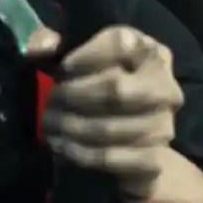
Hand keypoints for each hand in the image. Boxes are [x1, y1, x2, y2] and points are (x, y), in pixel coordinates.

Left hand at [26, 24, 202, 202]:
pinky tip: (62, 147)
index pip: (120, 44)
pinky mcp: (154, 159)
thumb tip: (37, 48)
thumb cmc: (96, 90)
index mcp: (149, 52)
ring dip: (71, 127)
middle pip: (116, 88)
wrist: (129, 144)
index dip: (85, 57)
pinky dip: (81, 153)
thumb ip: (51, 43)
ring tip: (50, 125)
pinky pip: (111, 157)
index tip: (62, 69)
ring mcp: (164, 125)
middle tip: (51, 101)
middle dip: (74, 96)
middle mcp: (166, 86)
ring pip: (109, 127)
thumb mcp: (76, 59)